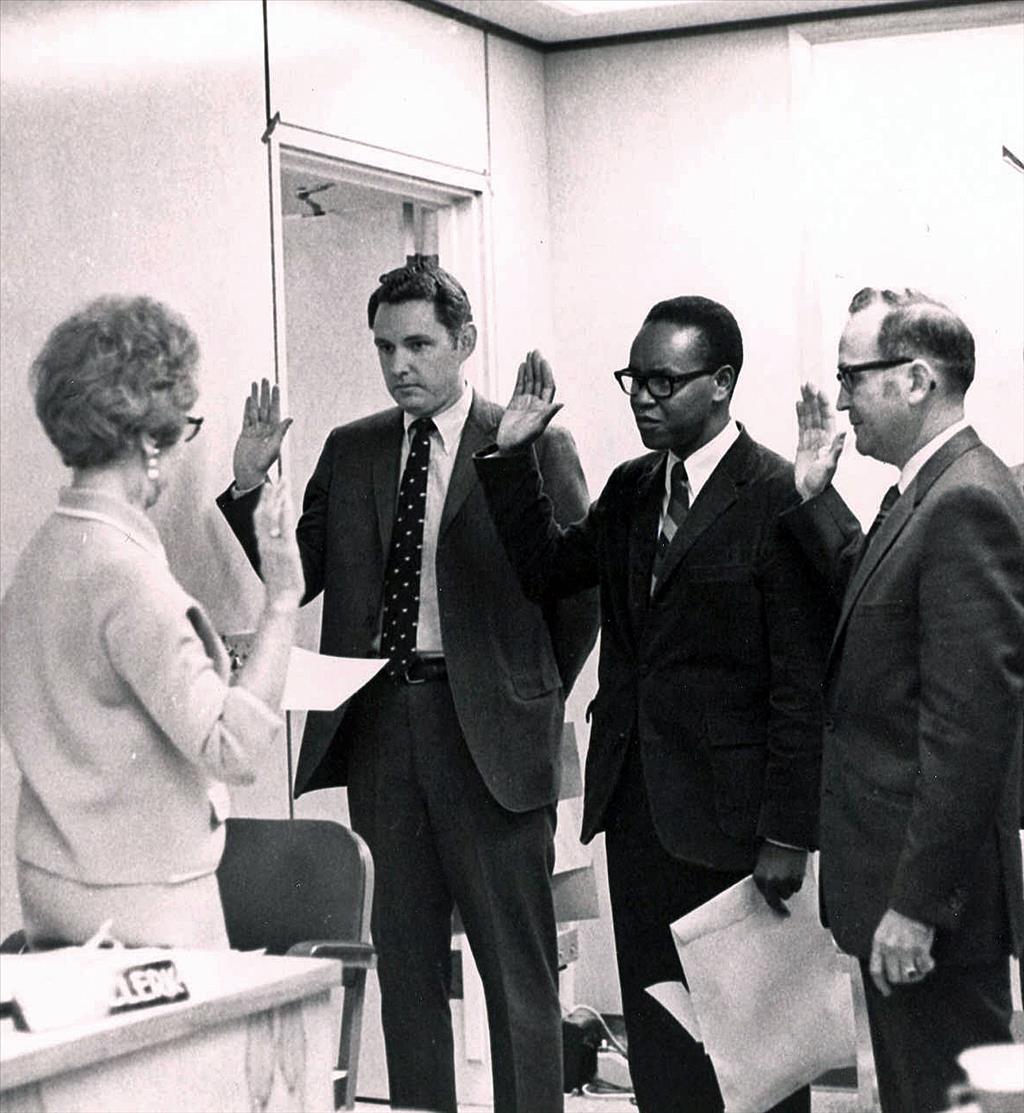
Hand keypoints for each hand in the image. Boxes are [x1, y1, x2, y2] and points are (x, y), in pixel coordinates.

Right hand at [234, 378, 292, 489]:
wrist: (248, 473)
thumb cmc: (263, 464)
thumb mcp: (274, 447)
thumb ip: (281, 431)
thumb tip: (290, 418)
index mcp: (273, 431)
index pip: (274, 410)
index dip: (275, 398)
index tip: (276, 386)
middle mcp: (265, 429)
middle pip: (264, 406)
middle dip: (265, 392)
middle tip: (265, 378)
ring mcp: (254, 430)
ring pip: (255, 409)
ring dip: (255, 396)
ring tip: (255, 384)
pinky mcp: (245, 433)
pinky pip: (246, 417)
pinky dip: (247, 408)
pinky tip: (249, 398)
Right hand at [253, 480, 302, 610]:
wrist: (280, 602)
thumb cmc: (280, 585)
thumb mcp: (275, 564)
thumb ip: (275, 548)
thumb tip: (277, 534)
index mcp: (263, 546)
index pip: (260, 518)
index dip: (264, 501)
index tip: (269, 486)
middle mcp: (266, 544)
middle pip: (264, 514)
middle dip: (271, 495)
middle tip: (278, 479)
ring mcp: (275, 547)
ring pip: (272, 517)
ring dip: (277, 499)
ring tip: (284, 484)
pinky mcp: (287, 552)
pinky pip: (284, 528)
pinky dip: (284, 513)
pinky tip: (287, 502)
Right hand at [496, 350, 563, 453]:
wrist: (508, 448)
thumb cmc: (524, 441)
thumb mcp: (537, 428)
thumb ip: (548, 415)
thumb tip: (561, 403)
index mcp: (544, 408)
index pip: (548, 386)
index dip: (546, 373)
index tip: (543, 361)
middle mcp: (536, 403)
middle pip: (539, 380)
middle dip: (538, 366)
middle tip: (536, 351)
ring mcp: (525, 402)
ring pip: (529, 381)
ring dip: (530, 368)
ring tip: (529, 354)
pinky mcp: (514, 404)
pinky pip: (519, 386)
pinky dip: (521, 376)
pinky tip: (522, 366)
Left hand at [752, 843, 807, 916]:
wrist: (785, 839)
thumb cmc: (773, 850)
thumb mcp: (763, 865)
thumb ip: (766, 880)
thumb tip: (773, 895)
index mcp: (759, 878)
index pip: (766, 898)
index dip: (773, 905)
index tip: (780, 912)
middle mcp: (769, 882)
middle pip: (776, 901)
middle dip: (781, 905)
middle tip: (786, 913)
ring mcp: (782, 882)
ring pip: (787, 894)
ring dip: (788, 888)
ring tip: (787, 874)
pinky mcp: (794, 879)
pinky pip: (797, 887)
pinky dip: (796, 882)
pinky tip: (794, 871)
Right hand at [795, 383, 844, 500]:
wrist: (810, 491)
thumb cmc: (821, 480)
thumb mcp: (830, 465)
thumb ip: (836, 448)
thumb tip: (843, 431)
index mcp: (830, 439)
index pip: (826, 416)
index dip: (822, 403)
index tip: (818, 390)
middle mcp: (822, 436)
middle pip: (816, 412)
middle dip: (813, 398)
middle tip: (808, 383)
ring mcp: (812, 439)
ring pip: (809, 416)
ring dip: (806, 402)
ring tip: (802, 388)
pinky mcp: (803, 443)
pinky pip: (801, 425)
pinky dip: (800, 414)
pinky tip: (798, 403)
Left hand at [868, 909, 935, 996]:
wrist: (911, 905)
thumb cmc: (897, 918)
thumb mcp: (883, 931)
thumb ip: (883, 949)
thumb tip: (887, 968)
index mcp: (878, 943)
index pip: (876, 970)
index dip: (881, 984)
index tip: (887, 992)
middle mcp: (890, 949)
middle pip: (894, 977)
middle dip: (902, 979)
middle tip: (909, 972)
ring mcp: (905, 950)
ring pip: (909, 976)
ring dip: (916, 974)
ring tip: (919, 966)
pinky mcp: (920, 949)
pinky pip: (924, 968)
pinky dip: (927, 967)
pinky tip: (928, 960)